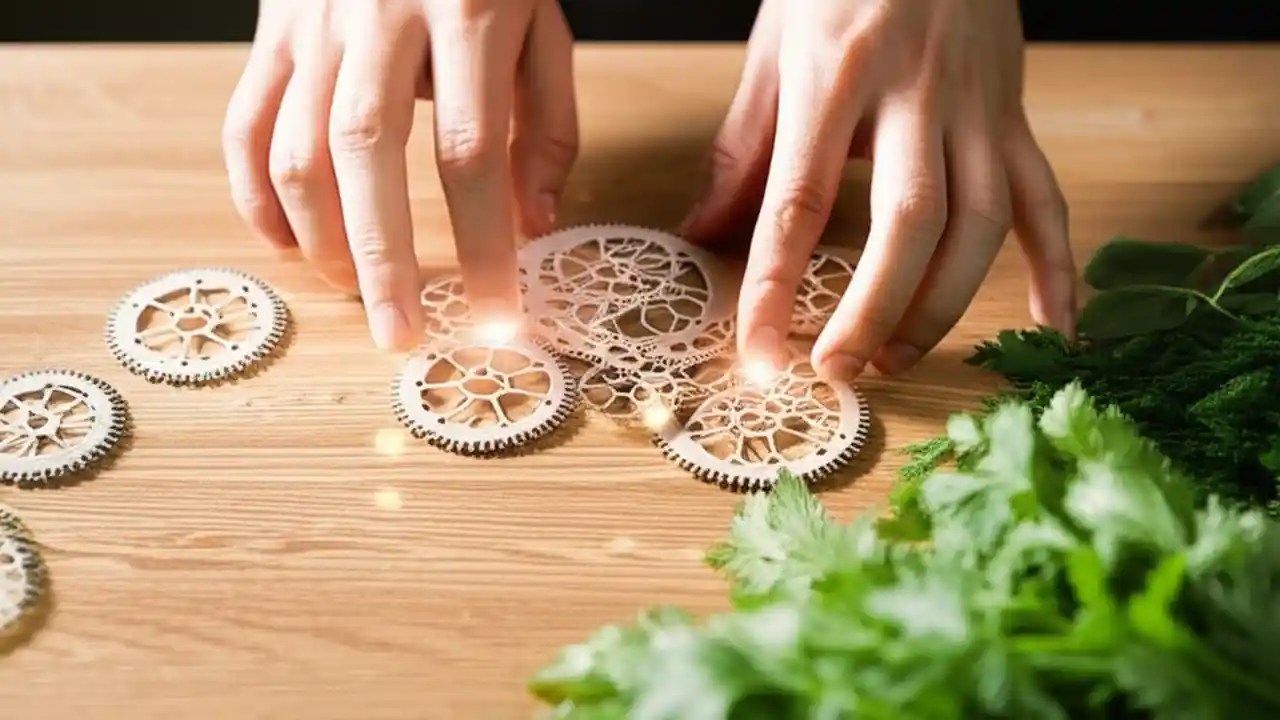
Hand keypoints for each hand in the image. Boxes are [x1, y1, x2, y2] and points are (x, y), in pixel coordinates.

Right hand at [222, 0, 576, 349]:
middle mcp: (379, 18)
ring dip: (321, 238)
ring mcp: (314, 25)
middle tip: (400, 335)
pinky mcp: (271, 32)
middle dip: (384, 259)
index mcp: (466, 15)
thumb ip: (544, 127)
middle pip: (366, 154)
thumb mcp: (542, 29)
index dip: (481, 240)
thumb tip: (532, 226)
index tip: (497, 310)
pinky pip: (245, 124)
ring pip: (295, 147)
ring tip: (355, 296)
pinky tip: (288, 246)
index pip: (469, 150)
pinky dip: (256, 196)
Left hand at [681, 0, 1074, 378]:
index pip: (801, 197)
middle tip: (836, 370)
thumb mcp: (775, 47)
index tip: (757, 350)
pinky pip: (1046, 198)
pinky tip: (1052, 327)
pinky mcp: (1016, 114)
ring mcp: (978, 105)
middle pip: (910, 218)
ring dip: (943, 304)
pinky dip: (1057, 267)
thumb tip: (698, 237)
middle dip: (873, 307)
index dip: (775, 282)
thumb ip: (742, 148)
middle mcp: (915, 90)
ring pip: (981, 221)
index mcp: (837, 72)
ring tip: (895, 357)